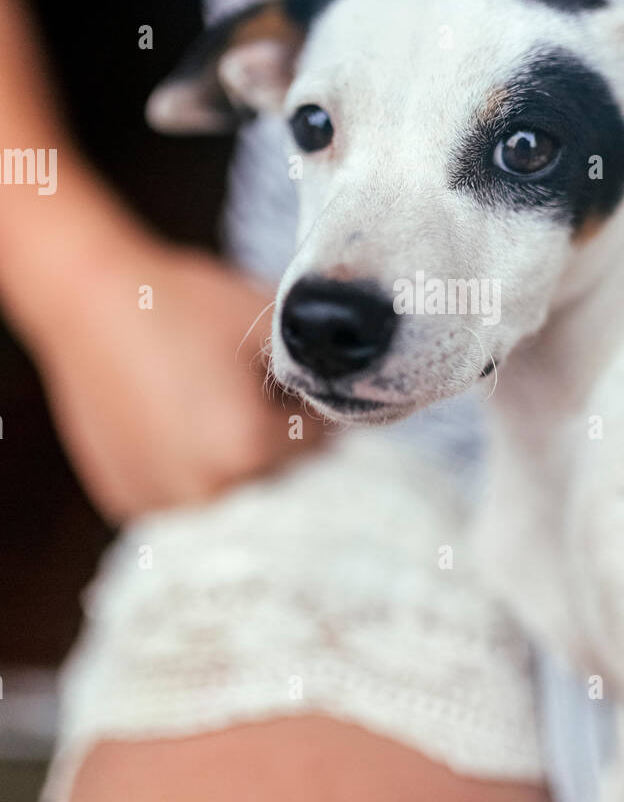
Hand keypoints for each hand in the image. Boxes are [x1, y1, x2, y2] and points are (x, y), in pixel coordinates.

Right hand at [29, 234, 319, 522]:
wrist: (88, 298)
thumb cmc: (182, 303)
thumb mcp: (271, 324)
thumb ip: (323, 369)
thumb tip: (356, 397)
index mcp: (248, 451)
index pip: (320, 446)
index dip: (314, 409)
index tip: (293, 384)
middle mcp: (205, 493)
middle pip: (279, 482)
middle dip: (280, 446)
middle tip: (251, 395)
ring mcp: (160, 504)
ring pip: (232, 498)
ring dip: (237, 469)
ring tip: (213, 410)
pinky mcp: (127, 501)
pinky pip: (185, 501)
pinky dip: (192, 475)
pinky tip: (177, 427)